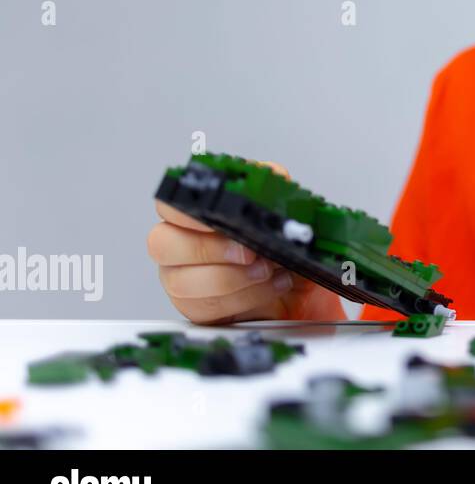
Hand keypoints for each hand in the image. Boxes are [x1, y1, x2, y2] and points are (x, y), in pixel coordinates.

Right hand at [147, 161, 340, 322]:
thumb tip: (273, 174)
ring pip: (183, 281)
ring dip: (233, 277)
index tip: (218, 216)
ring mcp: (185, 280)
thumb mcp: (288, 214)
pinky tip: (270, 286)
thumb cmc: (285, 250)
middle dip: (211, 249)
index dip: (186, 210)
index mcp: (198, 216)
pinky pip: (207, 307)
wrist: (303, 289)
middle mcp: (182, 246)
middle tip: (249, 252)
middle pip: (162, 244)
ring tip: (267, 270)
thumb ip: (276, 189)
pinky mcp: (199, 309)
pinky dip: (245, 298)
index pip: (169, 204)